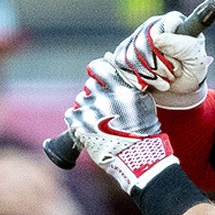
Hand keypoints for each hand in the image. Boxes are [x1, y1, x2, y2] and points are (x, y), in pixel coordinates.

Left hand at [64, 58, 176, 194]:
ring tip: (98, 118)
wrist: (136, 157)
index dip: (97, 71)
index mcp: (121, 89)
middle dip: (95, 92)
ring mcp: (90, 112)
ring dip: (87, 106)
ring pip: (80, 99)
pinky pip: (71, 114)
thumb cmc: (143, 129)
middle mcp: (104, 98)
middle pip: (89, 84)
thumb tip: (109, 57)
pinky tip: (87, 124)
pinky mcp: (80, 126)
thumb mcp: (143, 100)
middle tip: (104, 105)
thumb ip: (127, 79)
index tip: (99, 78)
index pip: (98, 67)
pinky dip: (76, 118)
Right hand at [110, 12, 209, 107]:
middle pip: (142, 44)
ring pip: (130, 56)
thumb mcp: (196, 58)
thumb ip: (182, 45)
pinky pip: (121, 64)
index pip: (158, 30)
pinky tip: (149, 83)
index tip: (178, 64)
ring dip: (149, 75)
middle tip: (172, 75)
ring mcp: (137, 39)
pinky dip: (136, 78)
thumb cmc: (192, 70)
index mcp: (172, 22)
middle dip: (158, 67)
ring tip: (163, 81)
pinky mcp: (125, 52)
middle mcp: (152, 26)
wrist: (181, 89)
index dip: (166, 51)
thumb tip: (157, 39)